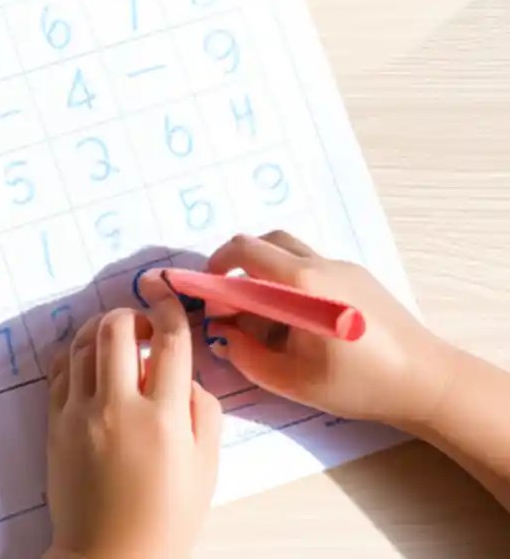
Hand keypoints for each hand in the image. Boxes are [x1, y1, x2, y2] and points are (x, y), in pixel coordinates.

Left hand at [44, 274, 221, 558]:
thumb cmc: (166, 518)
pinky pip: (60, 370)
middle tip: (143, 325)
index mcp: (164, 419)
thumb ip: (204, 413)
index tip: (167, 293)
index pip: (169, 342)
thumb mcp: (206, 469)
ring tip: (117, 338)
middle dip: (131, 314)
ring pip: (82, 344)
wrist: (108, 554)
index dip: (169, 308)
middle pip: (116, 330)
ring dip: (101, 329)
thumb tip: (186, 375)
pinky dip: (76, 354)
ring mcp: (79, 414)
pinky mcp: (54, 423)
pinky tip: (90, 362)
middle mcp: (117, 408)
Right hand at [205, 231, 453, 427]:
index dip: (211, 275)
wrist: (425, 381)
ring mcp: (341, 267)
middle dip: (233, 265)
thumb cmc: (356, 384)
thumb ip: (246, 354)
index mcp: (300, 285)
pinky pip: (309, 265)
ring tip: (260, 312)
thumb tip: (224, 333)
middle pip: (261, 242)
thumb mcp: (290, 379)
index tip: (201, 299)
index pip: (241, 256)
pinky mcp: (357, 277)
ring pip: (286, 250)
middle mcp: (319, 265)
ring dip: (262, 270)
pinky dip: (287, 280)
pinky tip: (294, 319)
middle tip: (226, 300)